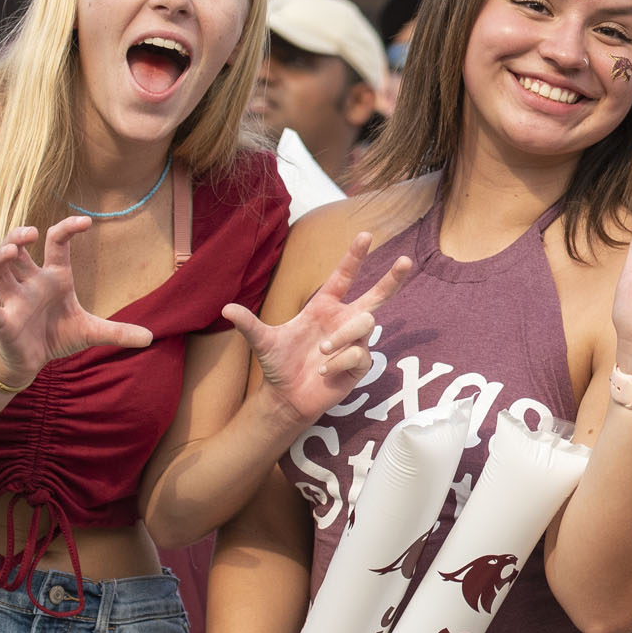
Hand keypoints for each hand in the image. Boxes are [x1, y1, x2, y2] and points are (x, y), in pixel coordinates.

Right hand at [0, 216, 155, 384]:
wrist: (30, 362)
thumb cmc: (56, 336)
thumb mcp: (90, 332)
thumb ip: (117, 332)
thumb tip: (151, 337)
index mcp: (53, 277)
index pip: (56, 244)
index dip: (67, 229)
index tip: (85, 221)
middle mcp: (30, 283)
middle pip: (16, 250)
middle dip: (17, 237)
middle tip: (29, 232)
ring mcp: (13, 300)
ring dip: (0, 259)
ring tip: (10, 251)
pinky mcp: (2, 322)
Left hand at [224, 233, 411, 423]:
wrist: (287, 397)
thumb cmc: (279, 364)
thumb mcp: (263, 342)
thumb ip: (249, 324)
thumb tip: (224, 308)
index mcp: (324, 307)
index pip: (344, 276)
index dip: (354, 256)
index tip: (365, 235)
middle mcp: (344, 320)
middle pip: (376, 295)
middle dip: (392, 278)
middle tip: (406, 261)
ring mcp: (355, 342)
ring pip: (364, 324)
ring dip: (341, 337)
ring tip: (322, 351)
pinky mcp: (361, 364)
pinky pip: (359, 353)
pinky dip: (339, 362)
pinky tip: (324, 371)